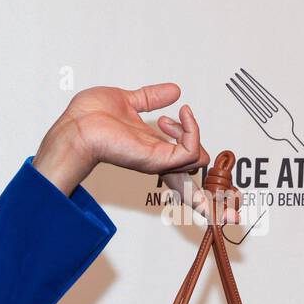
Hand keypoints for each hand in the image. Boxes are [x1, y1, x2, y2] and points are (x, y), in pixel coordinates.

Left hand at [34, 84, 238, 224]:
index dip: (201, 190)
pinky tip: (178, 115)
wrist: (78, 126)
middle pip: (194, 186)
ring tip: (168, 117)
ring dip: (193, 129)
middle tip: (199, 144)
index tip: (225, 212)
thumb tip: (174, 91)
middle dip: (216, 196)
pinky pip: (192, 150)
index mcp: (151, 148)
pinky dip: (193, 129)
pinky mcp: (158, 160)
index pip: (181, 172)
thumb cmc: (90, 116)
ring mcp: (158, 161)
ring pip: (199, 160)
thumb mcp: (129, 101)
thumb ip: (152, 98)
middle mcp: (157, 158)